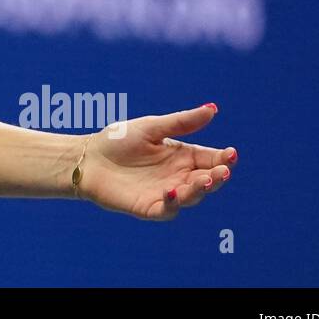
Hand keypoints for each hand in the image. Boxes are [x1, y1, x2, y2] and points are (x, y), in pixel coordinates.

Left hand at [77, 103, 236, 219]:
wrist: (87, 158)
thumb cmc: (118, 140)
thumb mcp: (152, 127)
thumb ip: (182, 122)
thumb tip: (213, 108)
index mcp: (182, 156)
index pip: (211, 159)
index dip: (224, 159)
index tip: (232, 154)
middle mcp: (178, 176)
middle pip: (206, 180)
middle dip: (217, 177)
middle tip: (223, 171)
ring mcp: (165, 193)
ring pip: (191, 197)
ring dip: (199, 190)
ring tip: (203, 180)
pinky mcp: (149, 207)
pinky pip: (166, 210)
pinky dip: (172, 203)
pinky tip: (171, 191)